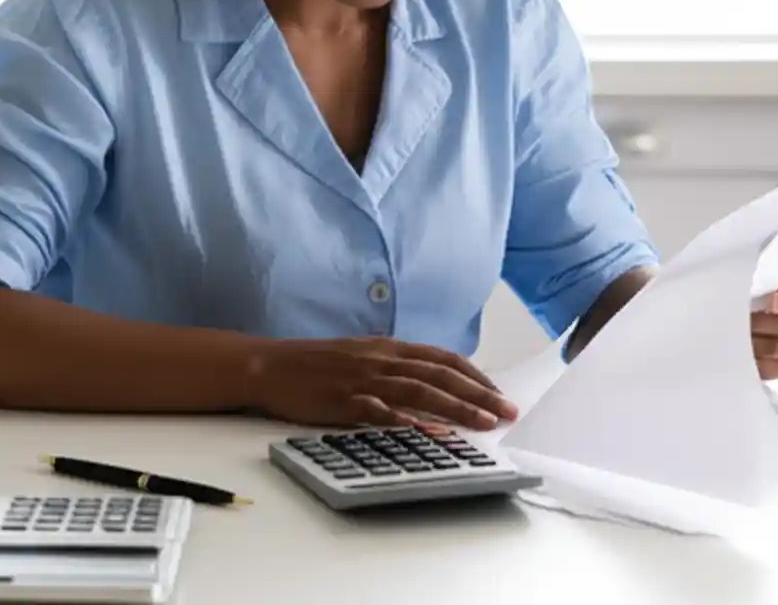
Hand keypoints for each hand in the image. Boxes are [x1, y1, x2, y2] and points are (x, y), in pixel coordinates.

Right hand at [249, 337, 517, 430]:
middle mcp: (382, 359)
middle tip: (506, 412)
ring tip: (481, 422)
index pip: (443, 359)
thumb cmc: (318, 364)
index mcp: (389, 348)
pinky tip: (423, 429)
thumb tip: (432, 383)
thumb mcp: (363, 356)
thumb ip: (396, 368)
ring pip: (418, 390)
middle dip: (478, 394)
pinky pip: (377, 409)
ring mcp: (363, 379)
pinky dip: (402, 419)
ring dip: (454, 406)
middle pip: (439, 375)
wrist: (270, 364)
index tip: (499, 394)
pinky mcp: (342, 399)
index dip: (475, 376)